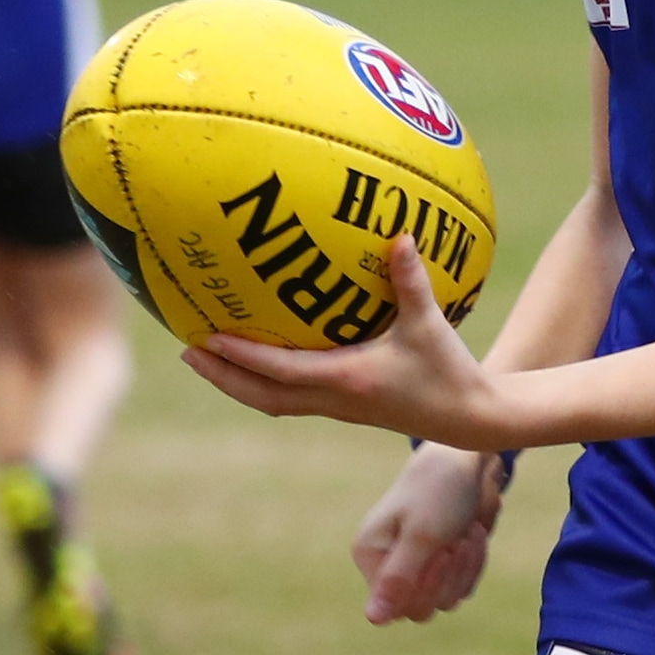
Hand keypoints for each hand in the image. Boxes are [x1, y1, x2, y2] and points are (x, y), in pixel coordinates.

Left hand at [183, 239, 511, 443]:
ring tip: (206, 358)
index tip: (207, 337)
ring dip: (236, 383)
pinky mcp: (345, 407)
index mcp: (347, 381)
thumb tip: (400, 235)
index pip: (279, 371)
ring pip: (271, 402)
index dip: (241, 356)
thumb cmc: (450, 371)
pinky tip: (258, 358)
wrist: (468, 419)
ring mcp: (337, 408)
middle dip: (221, 377)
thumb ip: (411, 280)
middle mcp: (334, 400)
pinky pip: (291, 396)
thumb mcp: (431, 323)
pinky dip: (264, 381)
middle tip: (186, 352)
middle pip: (261, 397)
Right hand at [347, 441, 509, 626]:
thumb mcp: (421, 535)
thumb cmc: (440, 489)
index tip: (443, 553)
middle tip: (458, 541)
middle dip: (447, 577)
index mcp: (371, 553)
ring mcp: (418, 565)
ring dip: (465, 567)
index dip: (423, 589)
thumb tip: (373, 619)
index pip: (394, 605)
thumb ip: (398, 580)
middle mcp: (389, 564)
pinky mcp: (444, 564)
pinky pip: (461, 587)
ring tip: (467, 532)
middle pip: (420, 608)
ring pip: (445, 599)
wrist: (471, 459)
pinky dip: (474, 564)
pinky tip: (473, 533)